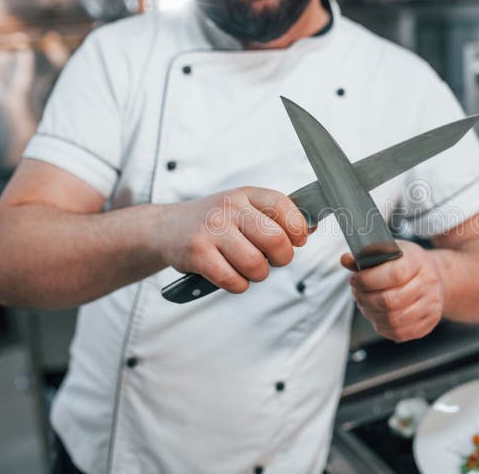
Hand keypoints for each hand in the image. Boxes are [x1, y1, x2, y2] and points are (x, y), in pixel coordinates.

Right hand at [156, 187, 309, 292]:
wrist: (165, 228)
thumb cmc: (214, 223)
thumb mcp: (244, 208)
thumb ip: (276, 218)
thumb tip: (313, 228)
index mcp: (247, 195)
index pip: (285, 207)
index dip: (298, 228)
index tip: (297, 240)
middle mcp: (230, 208)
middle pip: (276, 241)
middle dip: (281, 258)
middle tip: (272, 259)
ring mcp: (212, 230)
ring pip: (256, 265)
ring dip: (258, 274)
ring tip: (247, 267)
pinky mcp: (197, 253)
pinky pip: (233, 280)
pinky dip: (237, 284)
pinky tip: (230, 274)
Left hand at [341, 240, 443, 342]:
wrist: (433, 276)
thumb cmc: (406, 263)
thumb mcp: (388, 252)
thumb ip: (366, 257)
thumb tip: (346, 260)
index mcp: (418, 261)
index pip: (394, 274)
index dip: (368, 280)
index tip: (355, 280)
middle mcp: (428, 283)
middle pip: (391, 300)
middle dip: (365, 299)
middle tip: (357, 295)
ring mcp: (431, 305)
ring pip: (394, 320)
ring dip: (372, 315)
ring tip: (365, 306)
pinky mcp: (429, 322)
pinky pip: (400, 333)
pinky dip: (382, 327)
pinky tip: (377, 317)